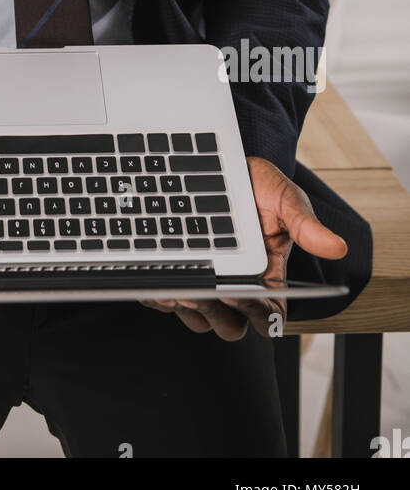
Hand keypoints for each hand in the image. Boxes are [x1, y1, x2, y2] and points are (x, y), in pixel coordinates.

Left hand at [141, 155, 347, 340]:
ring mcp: (208, 281)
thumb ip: (305, 224)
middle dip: (216, 315)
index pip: (269, 316)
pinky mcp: (180, 271)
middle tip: (201, 293)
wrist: (224, 164)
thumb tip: (337, 246)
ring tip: (175, 290)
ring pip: (198, 317)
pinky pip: (168, 298)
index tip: (239, 295)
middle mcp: (238, 286)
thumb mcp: (284, 198)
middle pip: (230, 325)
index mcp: (268, 278)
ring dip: (186, 309)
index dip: (256, 315)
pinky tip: (154, 284)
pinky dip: (160, 297)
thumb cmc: (258, 186)